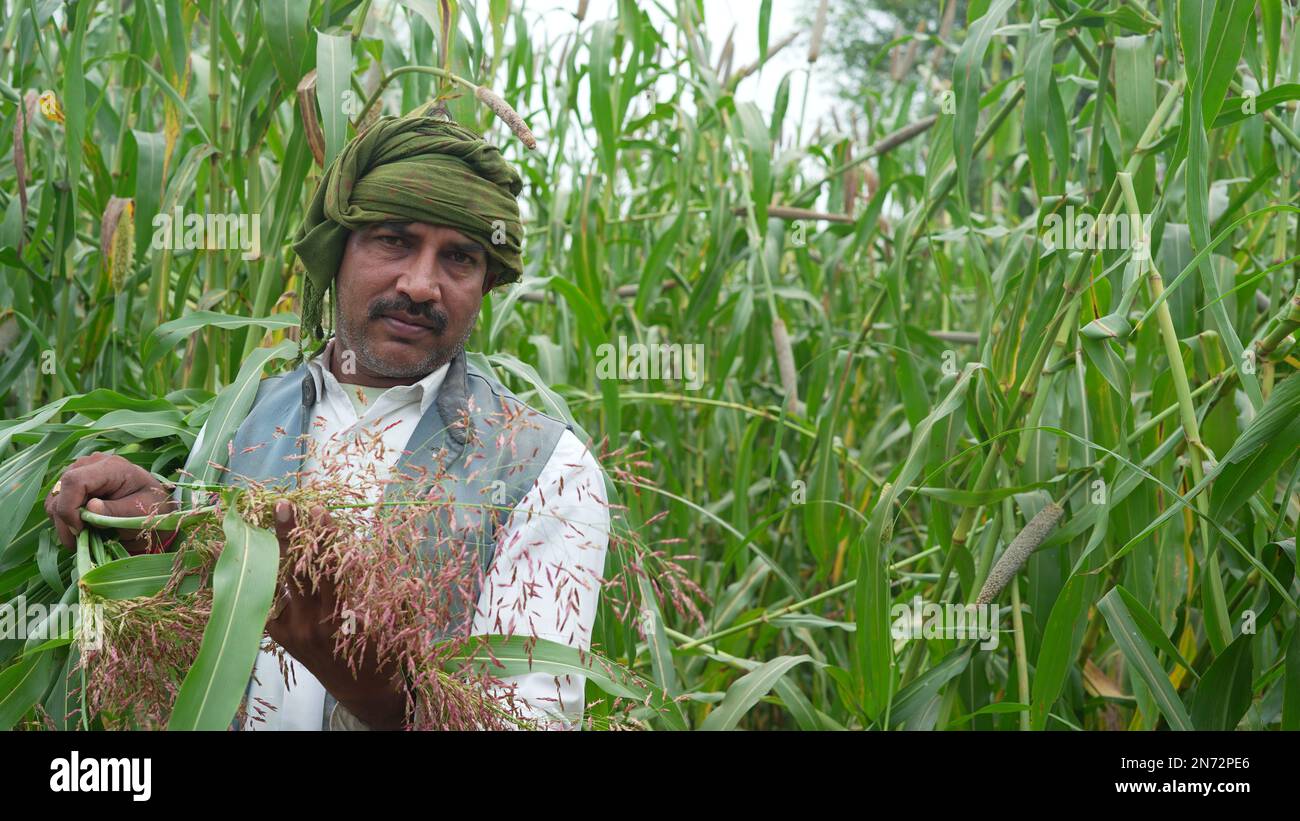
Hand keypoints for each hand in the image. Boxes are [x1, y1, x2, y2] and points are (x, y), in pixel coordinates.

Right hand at [44, 453, 176, 553]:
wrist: (153, 507)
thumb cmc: (151, 509)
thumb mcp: (140, 512)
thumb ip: (116, 511)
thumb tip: (90, 508)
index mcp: (110, 467)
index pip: (74, 481)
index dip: (69, 507)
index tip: (79, 530)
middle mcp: (90, 465)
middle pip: (60, 493)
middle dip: (66, 521)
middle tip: (83, 540)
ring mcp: (79, 473)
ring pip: (54, 501)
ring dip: (64, 524)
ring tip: (86, 536)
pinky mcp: (72, 485)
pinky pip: (56, 505)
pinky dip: (65, 521)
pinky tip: (83, 529)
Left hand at [266, 500, 407, 728]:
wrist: (362, 689)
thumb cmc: (382, 648)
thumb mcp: (384, 615)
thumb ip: (365, 583)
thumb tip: (347, 546)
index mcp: (343, 614)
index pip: (330, 567)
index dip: (325, 538)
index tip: (320, 511)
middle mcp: (313, 621)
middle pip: (298, 570)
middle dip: (290, 535)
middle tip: (283, 507)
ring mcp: (292, 629)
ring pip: (280, 582)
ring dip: (277, 551)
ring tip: (272, 524)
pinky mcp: (280, 637)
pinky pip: (271, 603)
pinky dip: (272, 582)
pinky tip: (272, 562)